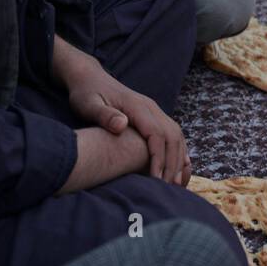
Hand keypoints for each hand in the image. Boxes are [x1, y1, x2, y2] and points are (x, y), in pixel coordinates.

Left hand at [64, 55, 189, 185]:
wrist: (89, 77)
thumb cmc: (86, 93)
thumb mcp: (88, 104)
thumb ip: (104, 115)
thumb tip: (122, 125)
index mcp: (137, 106)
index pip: (156, 134)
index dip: (159, 157)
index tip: (156, 179)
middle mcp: (150, 107)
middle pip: (171, 136)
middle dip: (173, 162)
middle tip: (169, 188)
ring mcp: (153, 110)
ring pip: (175, 134)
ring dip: (179, 158)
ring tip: (176, 182)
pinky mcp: (152, 116)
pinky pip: (172, 133)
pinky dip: (178, 150)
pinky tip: (181, 166)